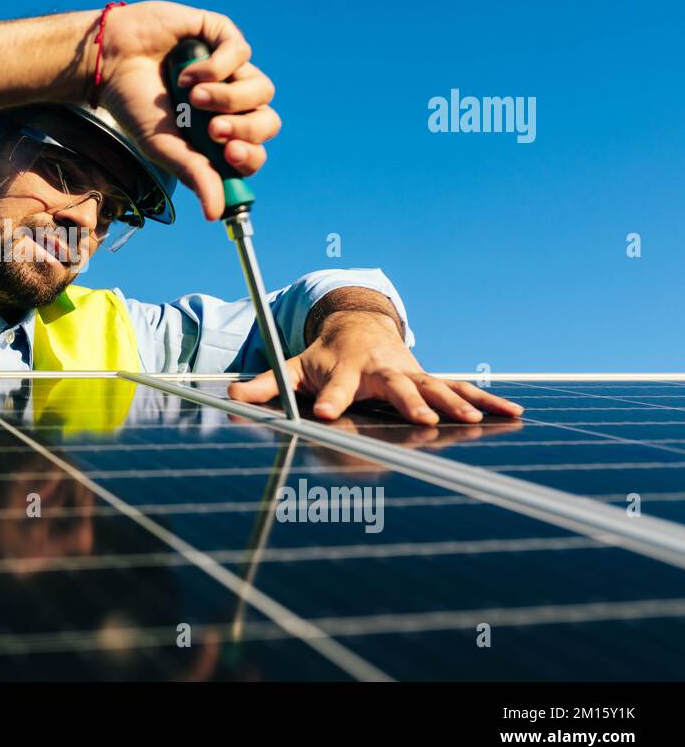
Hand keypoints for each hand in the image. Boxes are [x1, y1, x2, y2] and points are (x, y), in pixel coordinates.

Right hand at [94, 1, 279, 219]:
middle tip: (214, 130)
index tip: (230, 155)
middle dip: (245, 129)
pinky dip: (217, 66)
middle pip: (267, 121)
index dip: (249, 155)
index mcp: (219, 133)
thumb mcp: (164, 147)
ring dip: (228, 97)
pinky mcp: (222, 35)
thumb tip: (216, 214)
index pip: (254, 151)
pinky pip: (241, 52)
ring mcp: (231, 68)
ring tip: (193, 97)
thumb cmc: (134, 106)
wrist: (109, 62)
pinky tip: (187, 72)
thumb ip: (194, 175)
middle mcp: (232, 102)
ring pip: (261, 88)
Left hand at [227, 311, 524, 425]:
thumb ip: (264, 383)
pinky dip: (488, 400)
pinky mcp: (431, 380)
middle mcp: (383, 368)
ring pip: (437, 387)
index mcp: (346, 367)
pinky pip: (462, 390)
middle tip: (423, 420)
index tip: (326, 416)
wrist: (358, 326)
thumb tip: (229, 394)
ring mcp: (411, 373)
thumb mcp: (291, 367)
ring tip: (474, 420)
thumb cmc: (323, 354)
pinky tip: (516, 413)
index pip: (335, 384)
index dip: (330, 398)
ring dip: (457, 404)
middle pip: (397, 386)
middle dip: (409, 402)